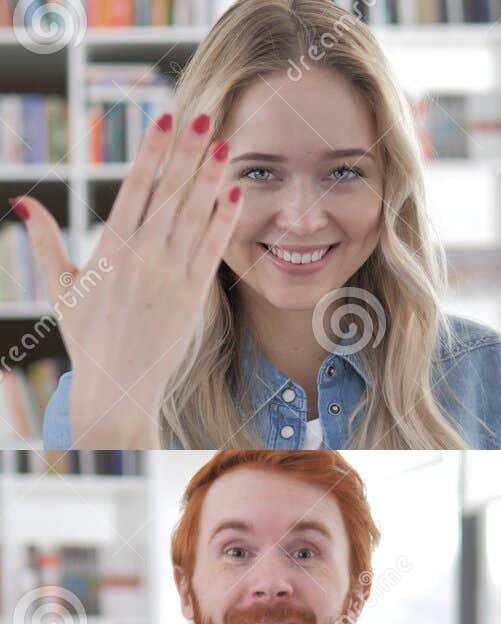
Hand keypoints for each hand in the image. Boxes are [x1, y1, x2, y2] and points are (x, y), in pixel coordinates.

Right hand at [10, 113, 242, 446]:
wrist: (118, 385)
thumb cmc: (88, 337)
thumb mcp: (60, 286)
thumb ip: (44, 242)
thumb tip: (22, 203)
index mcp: (110, 249)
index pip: (135, 188)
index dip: (153, 152)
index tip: (165, 122)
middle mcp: (143, 256)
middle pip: (170, 193)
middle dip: (188, 153)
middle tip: (205, 117)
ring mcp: (171, 274)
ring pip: (194, 215)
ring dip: (211, 176)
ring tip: (224, 144)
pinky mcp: (194, 293)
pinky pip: (212, 247)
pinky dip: (224, 217)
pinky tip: (235, 191)